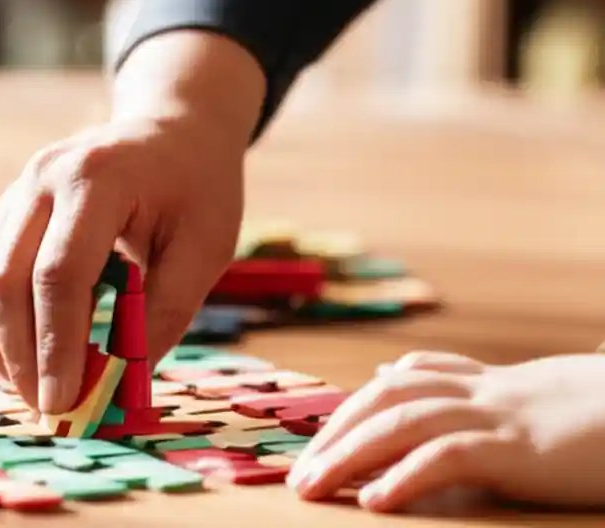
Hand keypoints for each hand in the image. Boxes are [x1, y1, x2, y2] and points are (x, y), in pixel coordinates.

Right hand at [0, 31, 264, 412]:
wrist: (172, 129)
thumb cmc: (197, 189)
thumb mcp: (204, 249)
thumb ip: (162, 315)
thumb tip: (117, 389)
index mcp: (97, 179)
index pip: (60, 274)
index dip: (57, 345)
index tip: (63, 401)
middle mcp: (41, 179)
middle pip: (5, 281)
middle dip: (20, 355)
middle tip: (48, 408)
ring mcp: (16, 192)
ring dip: (1, 346)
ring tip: (34, 390)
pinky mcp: (8, 211)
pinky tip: (25, 357)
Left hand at [289, 351, 604, 511]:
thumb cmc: (601, 418)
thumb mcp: (529, 397)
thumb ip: (467, 388)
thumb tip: (397, 374)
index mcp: (489, 381)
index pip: (408, 378)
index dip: (360, 403)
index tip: (325, 434)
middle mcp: (485, 391)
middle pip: (388, 398)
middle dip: (337, 433)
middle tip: (300, 473)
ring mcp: (500, 415)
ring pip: (402, 423)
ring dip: (348, 454)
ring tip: (314, 487)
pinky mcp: (519, 449)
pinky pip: (448, 457)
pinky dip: (405, 476)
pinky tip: (374, 501)